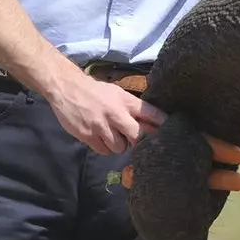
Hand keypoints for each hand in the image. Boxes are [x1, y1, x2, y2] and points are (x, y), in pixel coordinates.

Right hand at [47, 75, 165, 155]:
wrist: (67, 88)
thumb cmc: (96, 92)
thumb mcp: (117, 94)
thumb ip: (132, 108)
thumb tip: (151, 123)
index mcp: (126, 101)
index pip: (151, 113)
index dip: (162, 123)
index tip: (171, 130)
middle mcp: (116, 113)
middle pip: (138, 136)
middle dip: (139, 141)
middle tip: (135, 139)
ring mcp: (101, 126)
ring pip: (120, 148)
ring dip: (119, 145)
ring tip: (113, 136)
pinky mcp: (88, 136)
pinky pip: (104, 151)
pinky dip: (105, 148)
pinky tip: (101, 138)